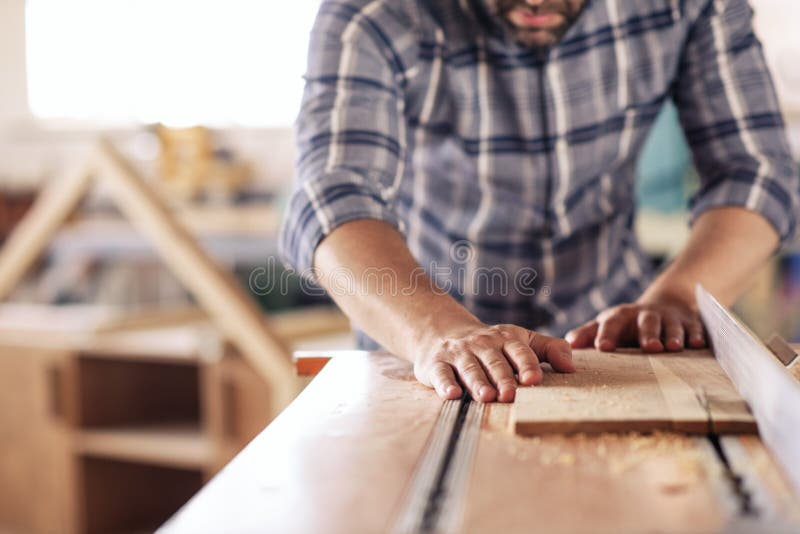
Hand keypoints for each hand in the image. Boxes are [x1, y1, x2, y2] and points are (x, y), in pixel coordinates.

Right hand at [414, 324, 574, 402]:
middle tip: (510, 395)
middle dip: (502, 378)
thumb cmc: (491, 344)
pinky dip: (445, 384)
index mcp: (506, 339)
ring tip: (486, 397)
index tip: (533, 379)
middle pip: (494, 362)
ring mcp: (459, 354)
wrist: (443, 332)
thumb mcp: (521, 340)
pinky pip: (441, 373)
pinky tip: (451, 394)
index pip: (519, 350)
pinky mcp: (437, 364)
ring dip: (478, 382)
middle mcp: (482, 344)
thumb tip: (572, 368)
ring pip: (470, 368)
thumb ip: (549, 350)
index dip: (526, 364)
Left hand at [565, 300, 706, 352]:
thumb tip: (568, 344)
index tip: (603, 348)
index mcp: (621, 317)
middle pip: (646, 322)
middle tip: (649, 347)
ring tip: (673, 347)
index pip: (611, 323)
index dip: (606, 334)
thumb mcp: (606, 325)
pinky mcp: (690, 323)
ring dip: (673, 335)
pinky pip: (695, 328)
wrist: (664, 305)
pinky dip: (697, 335)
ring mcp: (669, 319)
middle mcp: (645, 315)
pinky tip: (699, 344)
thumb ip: (588, 334)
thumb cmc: (626, 323)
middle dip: (647, 334)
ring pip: (672, 325)